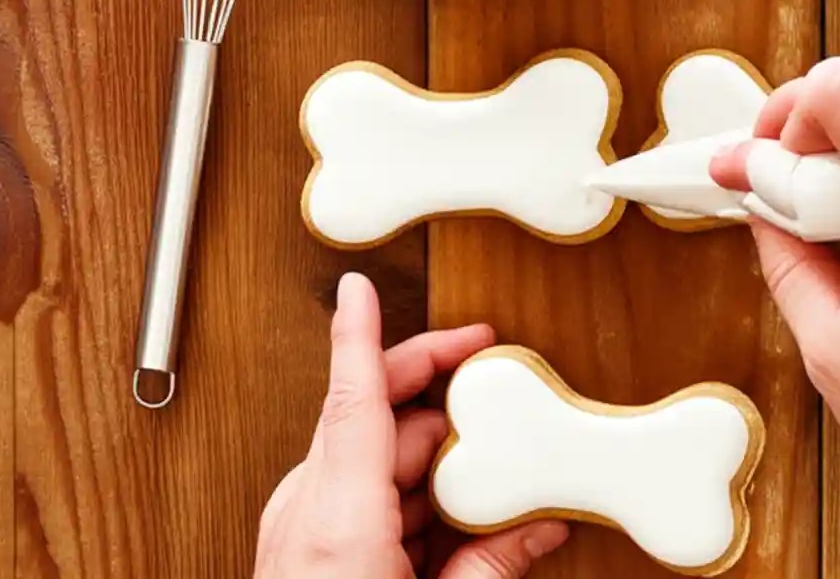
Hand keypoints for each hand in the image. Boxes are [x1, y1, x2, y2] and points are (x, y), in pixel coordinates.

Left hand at [254, 273, 568, 577]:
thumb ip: (492, 564)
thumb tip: (540, 526)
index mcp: (341, 520)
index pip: (352, 401)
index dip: (359, 336)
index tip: (359, 288)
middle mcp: (310, 512)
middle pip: (379, 420)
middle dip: (441, 399)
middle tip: (490, 375)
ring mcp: (299, 525)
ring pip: (373, 456)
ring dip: (429, 455)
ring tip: (487, 471)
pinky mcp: (303, 542)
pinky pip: (361, 491)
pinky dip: (406, 490)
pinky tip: (449, 516)